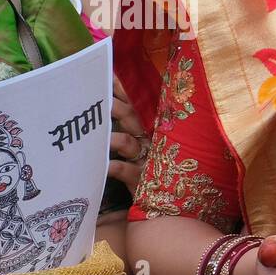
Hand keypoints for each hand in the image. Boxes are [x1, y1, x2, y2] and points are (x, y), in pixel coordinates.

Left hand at [108, 77, 148, 194]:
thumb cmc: (159, 171)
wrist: (176, 202)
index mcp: (150, 128)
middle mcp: (149, 139)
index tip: (107, 72)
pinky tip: (105, 166)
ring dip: (113, 137)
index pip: (134, 103)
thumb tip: (111, 105)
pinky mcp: (142, 181)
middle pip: (130, 117)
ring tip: (100, 133)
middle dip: (115, 105)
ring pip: (128, 142)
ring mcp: (146, 159)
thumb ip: (133, 126)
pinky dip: (115, 167)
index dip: (121, 88)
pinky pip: (126, 171)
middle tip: (98, 96)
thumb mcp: (150, 146)